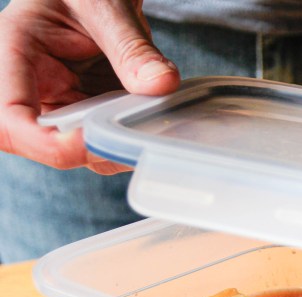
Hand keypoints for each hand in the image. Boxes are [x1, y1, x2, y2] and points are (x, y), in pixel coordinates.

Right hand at [0, 0, 178, 172]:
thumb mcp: (107, 6)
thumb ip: (131, 46)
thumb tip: (162, 83)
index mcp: (12, 51)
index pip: (10, 116)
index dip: (46, 142)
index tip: (91, 141)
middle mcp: (27, 84)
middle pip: (34, 143)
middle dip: (81, 152)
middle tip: (131, 140)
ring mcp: (54, 101)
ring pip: (70, 150)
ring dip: (110, 149)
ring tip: (148, 129)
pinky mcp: (81, 111)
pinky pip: (97, 142)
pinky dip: (124, 142)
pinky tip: (150, 128)